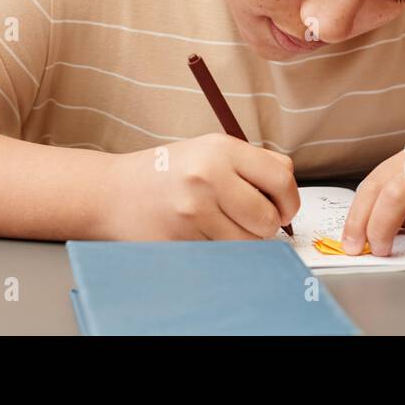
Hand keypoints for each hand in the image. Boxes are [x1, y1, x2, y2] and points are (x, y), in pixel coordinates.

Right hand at [102, 132, 298, 239]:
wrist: (114, 192)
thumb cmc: (166, 172)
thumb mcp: (208, 150)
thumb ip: (252, 164)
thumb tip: (289, 191)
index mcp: (220, 149)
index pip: (281, 179)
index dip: (289, 200)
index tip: (283, 209)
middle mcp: (207, 177)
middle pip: (267, 219)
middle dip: (265, 225)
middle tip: (251, 219)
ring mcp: (192, 211)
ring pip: (247, 243)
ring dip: (242, 240)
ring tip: (220, 223)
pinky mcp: (181, 239)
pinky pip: (222, 255)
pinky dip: (219, 249)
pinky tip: (200, 233)